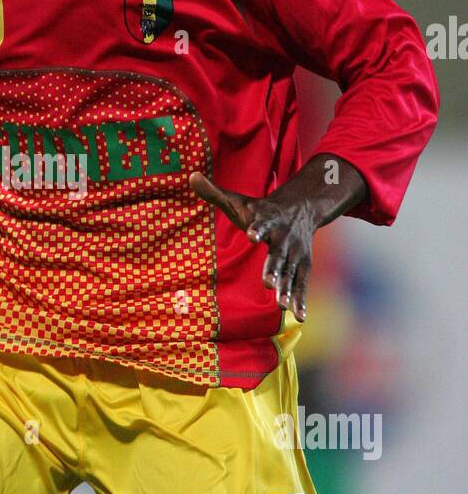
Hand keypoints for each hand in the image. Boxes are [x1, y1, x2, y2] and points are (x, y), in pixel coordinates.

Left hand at [189, 171, 316, 320]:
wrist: (302, 206)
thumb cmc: (260, 209)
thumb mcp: (239, 200)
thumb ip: (214, 192)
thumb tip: (190, 176)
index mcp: (267, 220)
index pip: (262, 224)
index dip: (257, 229)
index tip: (251, 235)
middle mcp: (284, 237)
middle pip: (278, 254)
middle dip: (274, 268)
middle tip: (269, 283)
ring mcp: (295, 252)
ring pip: (291, 272)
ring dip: (288, 288)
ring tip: (283, 306)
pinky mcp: (303, 264)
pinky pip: (302, 283)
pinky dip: (301, 299)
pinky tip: (300, 316)